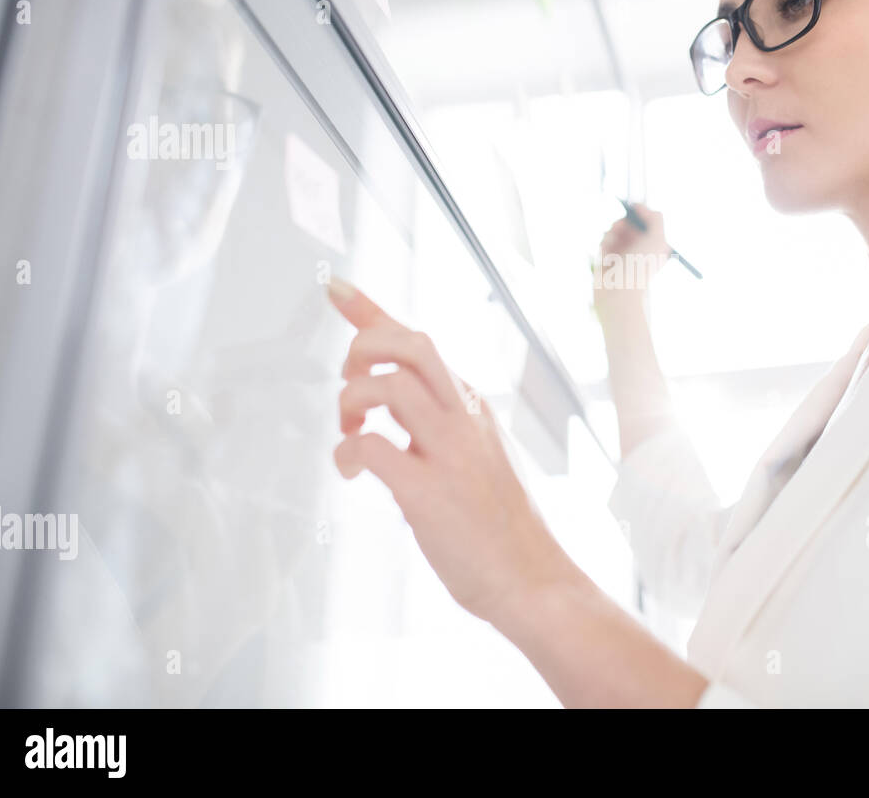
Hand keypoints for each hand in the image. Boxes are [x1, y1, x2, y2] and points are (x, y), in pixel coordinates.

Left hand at [326, 276, 572, 625]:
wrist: (533, 580)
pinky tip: (351, 471)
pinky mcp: (430, 493)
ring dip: (352, 401)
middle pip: (412, 344)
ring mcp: (451, 453)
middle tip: (349, 387)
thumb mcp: (479, 457)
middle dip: (364, 348)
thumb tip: (397, 412)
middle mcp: (467, 419)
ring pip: (391, 386)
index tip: (334, 286)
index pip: (420, 342)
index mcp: (475, 408)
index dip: (370, 309)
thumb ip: (442, 427)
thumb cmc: (502, 527)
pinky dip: (347, 452)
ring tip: (349, 431)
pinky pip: (373, 448)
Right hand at [591, 203, 670, 314]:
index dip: (639, 214)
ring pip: (615, 228)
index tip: (632, 212)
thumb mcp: (657, 239)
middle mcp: (640, 248)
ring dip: (612, 233)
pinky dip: (605, 243)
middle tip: (620, 228)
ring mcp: (623, 252)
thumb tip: (639, 206)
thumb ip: (654, 218)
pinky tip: (606, 255)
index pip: (648, 219)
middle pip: (630, 221)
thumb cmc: (639, 268)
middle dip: (623, 222)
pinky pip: (604, 239)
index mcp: (655, 244)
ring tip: (612, 245)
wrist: (619, 293)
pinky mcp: (608, 257)